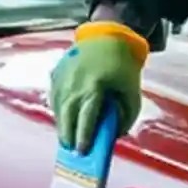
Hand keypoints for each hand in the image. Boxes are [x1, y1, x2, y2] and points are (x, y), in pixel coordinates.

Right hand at [49, 23, 148, 152]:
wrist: (106, 36)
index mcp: (94, 86)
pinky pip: (55, 98)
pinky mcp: (57, 74)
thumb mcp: (132, 91)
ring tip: (67, 140)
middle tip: (71, 151)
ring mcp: (62, 78)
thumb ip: (126, 115)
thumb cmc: (122, 65)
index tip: (82, 151)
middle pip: (66, 115)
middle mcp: (73, 83)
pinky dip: (59, 111)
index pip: (85, 117)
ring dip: (62, 125)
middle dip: (68, 135)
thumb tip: (114, 134)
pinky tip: (64, 120)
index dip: (83, 136)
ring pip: (58, 108)